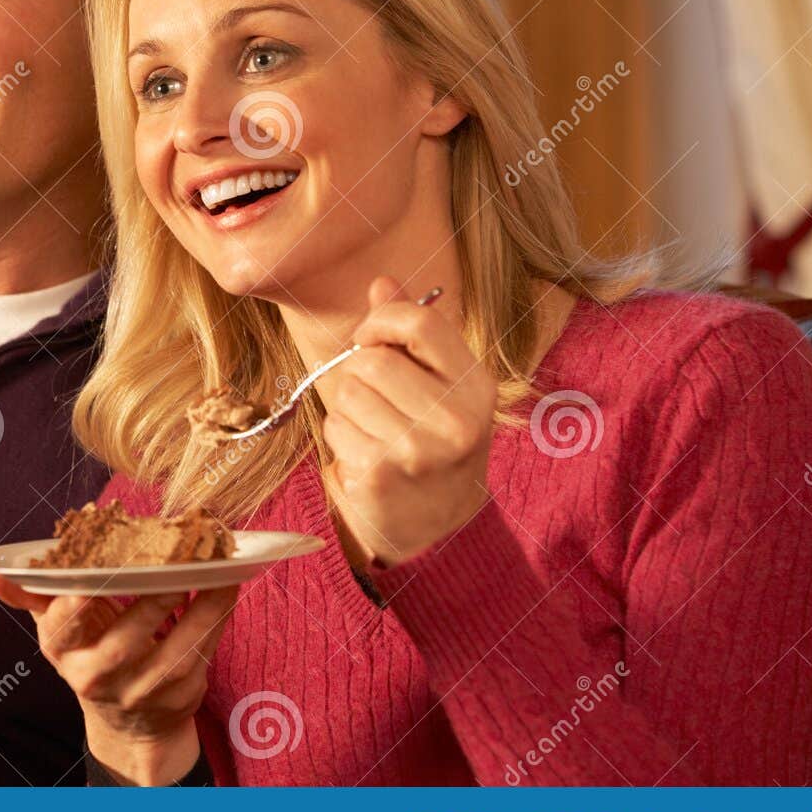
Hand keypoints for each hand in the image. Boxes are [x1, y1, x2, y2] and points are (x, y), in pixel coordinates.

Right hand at [0, 573, 235, 784]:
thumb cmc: (94, 652)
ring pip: (173, 651)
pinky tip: (227, 590)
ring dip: (201, 610)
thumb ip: (35, 594)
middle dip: (152, 600)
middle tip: (178, 558)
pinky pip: (201, 657)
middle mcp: (96, 677)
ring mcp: (140, 692)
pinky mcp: (177, 698)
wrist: (130, 723)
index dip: (74, 603)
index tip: (88, 579)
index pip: (61, 627)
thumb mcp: (61, 628)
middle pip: (125, 640)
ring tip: (219, 571)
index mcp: (62, 651)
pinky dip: (217, 622)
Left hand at [322, 276, 495, 566]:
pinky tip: (367, 454)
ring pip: (347, 392)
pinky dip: (341, 436)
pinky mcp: (380, 473)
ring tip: (376, 429)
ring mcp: (417, 449)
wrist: (438, 528)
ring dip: (349, 407)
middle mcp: (454, 418)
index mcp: (476, 386)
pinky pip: (336, 427)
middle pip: (372, 360)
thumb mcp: (442, 387)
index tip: (371, 337)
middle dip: (359, 371)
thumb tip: (382, 283)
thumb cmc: (436, 443)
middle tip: (375, 396)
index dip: (382, 320)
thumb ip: (413, 335)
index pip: (419, 323)